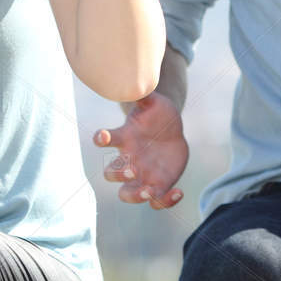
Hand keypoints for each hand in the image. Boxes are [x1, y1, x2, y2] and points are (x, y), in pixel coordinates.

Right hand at [95, 91, 188, 208]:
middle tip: (132, 170)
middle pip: (111, 174)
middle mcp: (128, 160)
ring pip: (127, 194)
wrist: (170, 129)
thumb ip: (145, 95)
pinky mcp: (157, 185)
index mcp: (125, 139)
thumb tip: (138, 80)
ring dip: (135, 196)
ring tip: (149, 191)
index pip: (106, 140)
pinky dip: (165, 201)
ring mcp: (142, 176)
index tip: (101, 137)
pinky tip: (178, 192)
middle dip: (118, 175)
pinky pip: (155, 200)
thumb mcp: (153, 102)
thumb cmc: (157, 113)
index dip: (101, 139)